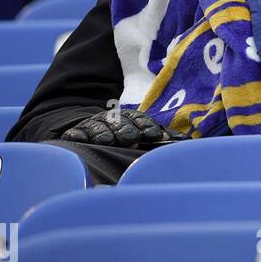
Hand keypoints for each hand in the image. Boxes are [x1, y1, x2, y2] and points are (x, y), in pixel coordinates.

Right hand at [61, 108, 179, 146]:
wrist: (90, 132)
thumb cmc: (125, 138)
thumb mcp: (144, 136)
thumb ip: (162, 138)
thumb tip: (184, 141)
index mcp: (131, 121)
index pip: (140, 120)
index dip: (146, 126)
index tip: (154, 135)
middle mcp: (113, 121)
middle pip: (120, 123)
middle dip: (126, 130)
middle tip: (132, 139)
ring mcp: (94, 127)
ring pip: (100, 127)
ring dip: (104, 133)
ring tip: (108, 141)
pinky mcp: (76, 133)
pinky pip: (76, 133)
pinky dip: (77, 135)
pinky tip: (78, 137)